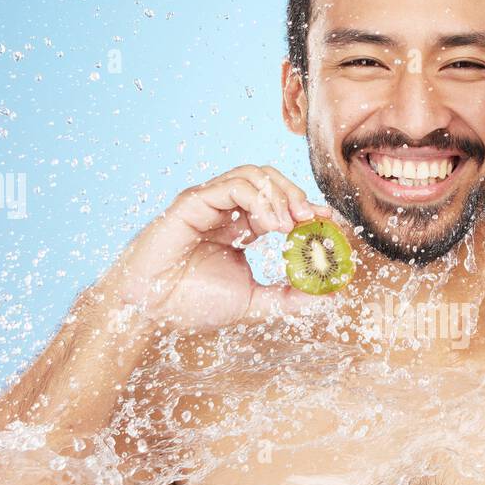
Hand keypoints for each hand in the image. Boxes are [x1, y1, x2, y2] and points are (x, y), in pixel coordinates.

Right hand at [99, 165, 334, 331]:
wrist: (152, 309)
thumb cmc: (192, 302)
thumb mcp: (253, 303)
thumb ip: (287, 299)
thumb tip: (328, 297)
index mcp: (241, 227)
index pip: (282, 206)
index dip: (309, 210)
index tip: (332, 224)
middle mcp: (227, 210)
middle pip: (271, 181)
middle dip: (298, 196)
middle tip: (316, 219)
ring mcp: (209, 202)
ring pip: (253, 175)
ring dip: (280, 195)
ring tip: (291, 226)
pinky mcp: (193, 201)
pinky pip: (232, 185)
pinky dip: (259, 199)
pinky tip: (271, 224)